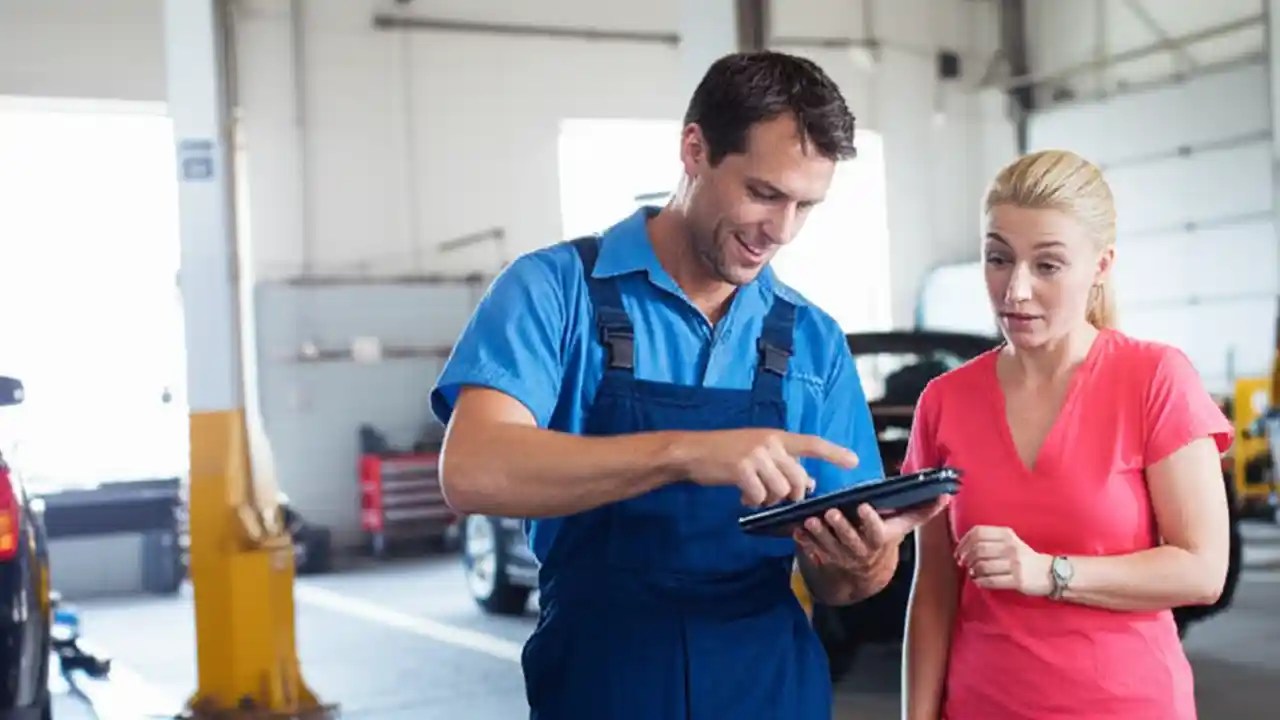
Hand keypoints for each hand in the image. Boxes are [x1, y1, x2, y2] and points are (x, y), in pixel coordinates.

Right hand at [680, 429, 858, 506]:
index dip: (834, 452)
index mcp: (776, 436)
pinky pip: (759, 495)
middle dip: (791, 495)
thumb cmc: (725, 453)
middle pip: (797, 478)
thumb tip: (808, 481)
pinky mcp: (742, 468)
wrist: (693, 451)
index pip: (811, 443)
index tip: (854, 461)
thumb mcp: (758, 453)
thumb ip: (783, 464)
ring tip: (753, 495)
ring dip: (768, 499)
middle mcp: (769, 443)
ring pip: (780, 490)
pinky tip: (742, 497)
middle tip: (773, 498)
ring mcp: (756, 454)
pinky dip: (752, 501)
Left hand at [793, 496, 950, 575]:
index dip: (870, 521)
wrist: (869, 569)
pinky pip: (813, 551)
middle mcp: (861, 551)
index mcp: (880, 540)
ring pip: (829, 546)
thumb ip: (922, 510)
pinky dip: (805, 542)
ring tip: (809, 520)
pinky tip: (796, 531)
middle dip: (840, 527)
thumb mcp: (904, 525)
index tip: (863, 506)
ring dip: (819, 534)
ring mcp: (842, 556)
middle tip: (829, 513)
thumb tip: (946, 494)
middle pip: (850, 540)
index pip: (877, 531)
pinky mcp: (826, 556)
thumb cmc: (886, 536)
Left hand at [954, 525, 1051, 595]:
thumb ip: (991, 540)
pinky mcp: (1018, 580)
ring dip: (973, 571)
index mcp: (1007, 534)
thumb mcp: (1011, 542)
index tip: (958, 551)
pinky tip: (979, 582)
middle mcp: (1011, 547)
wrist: (1049, 572)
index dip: (964, 542)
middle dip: (966, 558)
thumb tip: (963, 546)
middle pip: (978, 549)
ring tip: (973, 573)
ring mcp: (1015, 564)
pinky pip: (992, 581)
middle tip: (963, 564)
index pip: (978, 532)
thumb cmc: (1024, 557)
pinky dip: (981, 582)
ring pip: (983, 566)